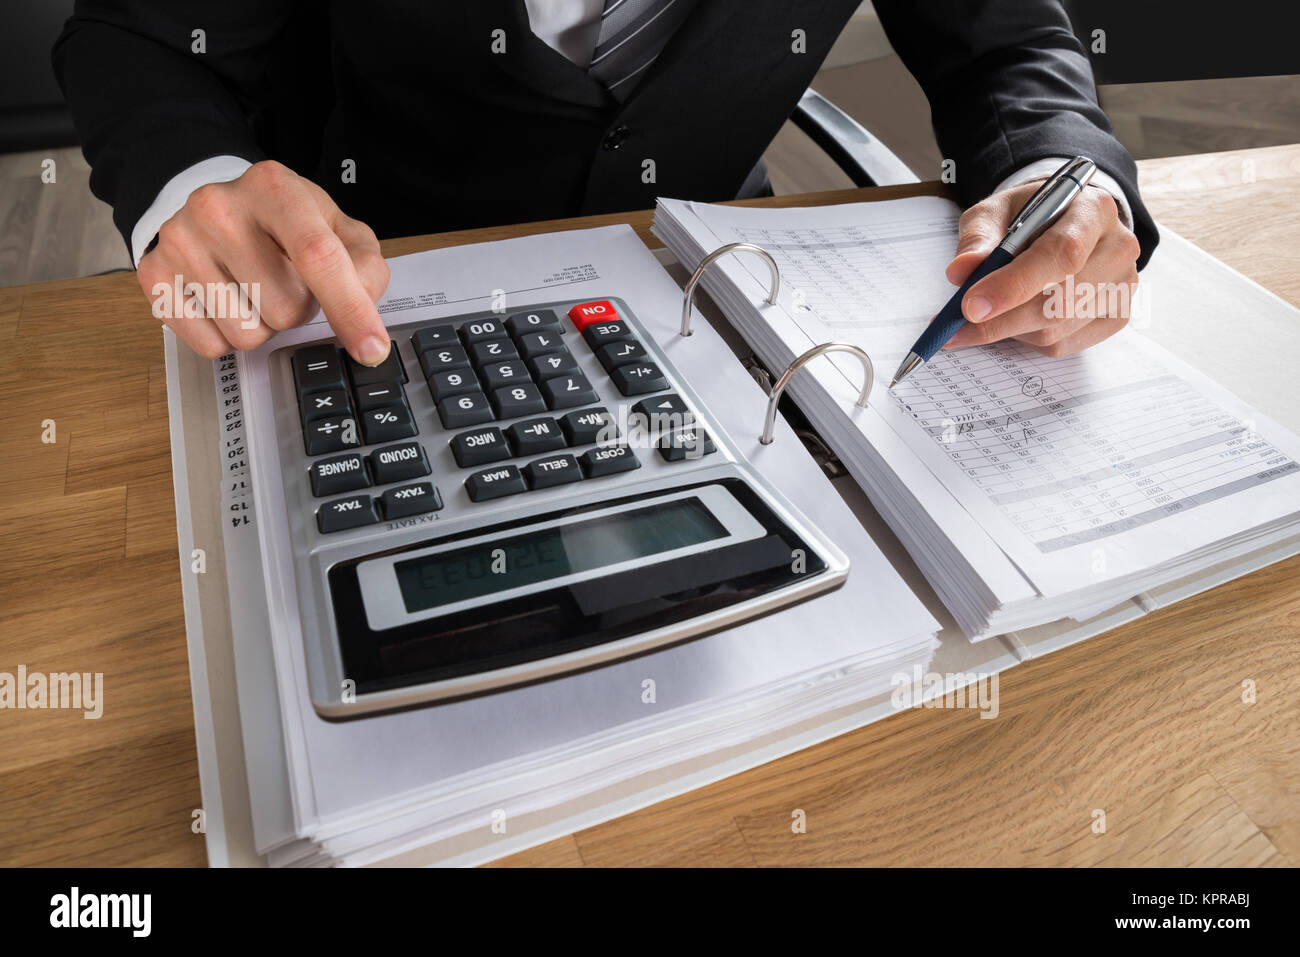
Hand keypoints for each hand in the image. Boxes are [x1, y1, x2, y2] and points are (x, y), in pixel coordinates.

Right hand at [137, 160, 390, 362]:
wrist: (216, 208)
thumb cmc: (284, 223)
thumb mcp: (336, 228)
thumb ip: (363, 264)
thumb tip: (362, 306)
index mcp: (274, 187)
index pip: (318, 256)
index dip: (350, 309)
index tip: (371, 348)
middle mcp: (219, 206)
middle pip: (286, 308)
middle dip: (298, 309)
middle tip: (285, 280)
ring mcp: (180, 239)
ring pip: (248, 334)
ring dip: (263, 324)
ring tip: (255, 288)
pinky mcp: (154, 274)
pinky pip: (212, 345)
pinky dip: (228, 336)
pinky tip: (227, 300)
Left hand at [943, 181, 1140, 356]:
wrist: (1064, 223)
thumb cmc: (1029, 217)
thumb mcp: (996, 212)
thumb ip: (978, 237)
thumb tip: (961, 271)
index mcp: (1093, 210)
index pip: (1061, 254)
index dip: (1014, 285)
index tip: (970, 306)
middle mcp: (1118, 247)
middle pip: (1060, 301)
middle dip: (1000, 320)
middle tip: (956, 327)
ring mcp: (1124, 285)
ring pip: (1057, 329)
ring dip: (1009, 330)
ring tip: (985, 315)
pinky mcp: (1117, 316)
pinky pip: (1063, 346)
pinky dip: (1027, 341)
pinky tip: (1015, 320)